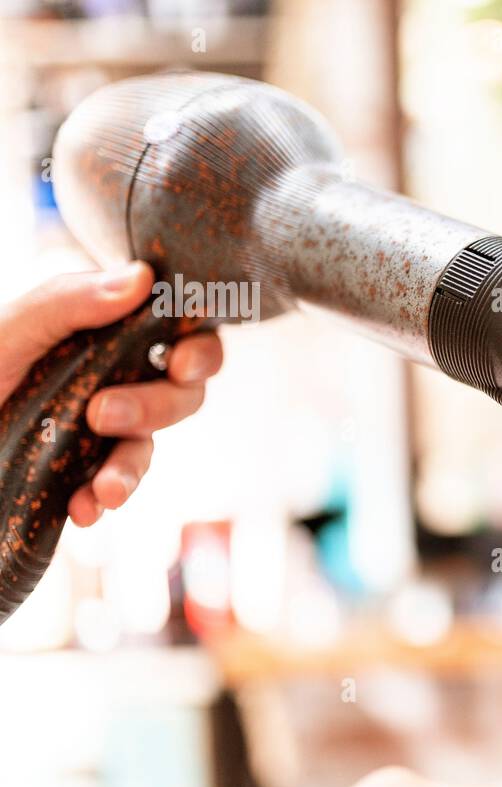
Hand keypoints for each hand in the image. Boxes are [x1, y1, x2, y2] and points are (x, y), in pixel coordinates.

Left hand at [0, 262, 222, 526]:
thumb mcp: (9, 331)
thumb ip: (69, 302)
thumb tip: (142, 278)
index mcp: (106, 332)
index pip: (180, 334)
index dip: (198, 349)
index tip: (181, 363)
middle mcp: (114, 376)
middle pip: (180, 392)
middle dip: (158, 407)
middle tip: (104, 413)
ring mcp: (102, 427)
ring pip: (149, 443)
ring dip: (131, 464)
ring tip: (104, 484)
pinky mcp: (84, 470)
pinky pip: (114, 487)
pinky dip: (103, 499)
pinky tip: (84, 507)